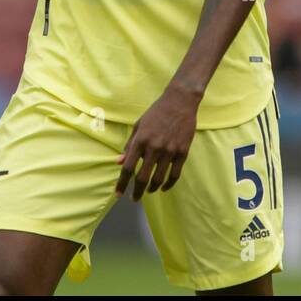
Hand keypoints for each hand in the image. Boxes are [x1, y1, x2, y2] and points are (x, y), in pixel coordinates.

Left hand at [115, 84, 199, 200]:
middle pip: (143, 178)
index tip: (118, 194)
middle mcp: (154, 147)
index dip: (122, 184)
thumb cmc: (156, 113)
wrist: (180, 102)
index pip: (128, 168)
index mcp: (140, 140)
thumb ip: (130, 145)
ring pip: (159, 179)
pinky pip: (175, 175)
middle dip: (137, 192)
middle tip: (134, 199)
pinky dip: (168, 184)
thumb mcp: (138, 126)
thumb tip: (119, 162)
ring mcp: (170, 151)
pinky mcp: (183, 152)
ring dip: (152, 189)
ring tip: (148, 192)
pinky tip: (163, 188)